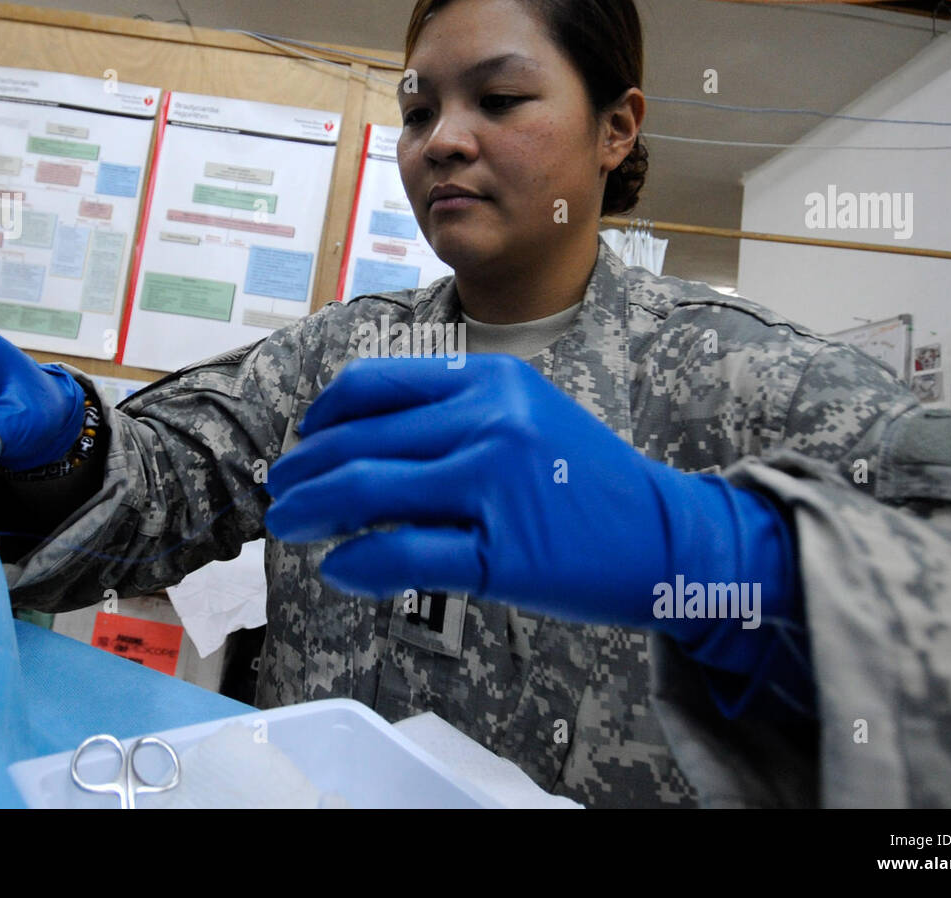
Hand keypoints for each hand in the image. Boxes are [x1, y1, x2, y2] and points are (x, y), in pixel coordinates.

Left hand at [265, 354, 792, 636]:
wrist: (670, 536)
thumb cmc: (589, 480)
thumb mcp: (527, 417)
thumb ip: (452, 417)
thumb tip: (360, 442)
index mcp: (491, 380)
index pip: (375, 385)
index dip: (323, 416)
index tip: (303, 442)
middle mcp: (489, 421)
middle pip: (360, 441)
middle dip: (304, 471)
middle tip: (280, 494)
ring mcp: (495, 485)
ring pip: (368, 492)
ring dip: (313, 512)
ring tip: (289, 527)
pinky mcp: (502, 552)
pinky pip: (403, 555)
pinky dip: (358, 564)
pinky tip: (340, 570)